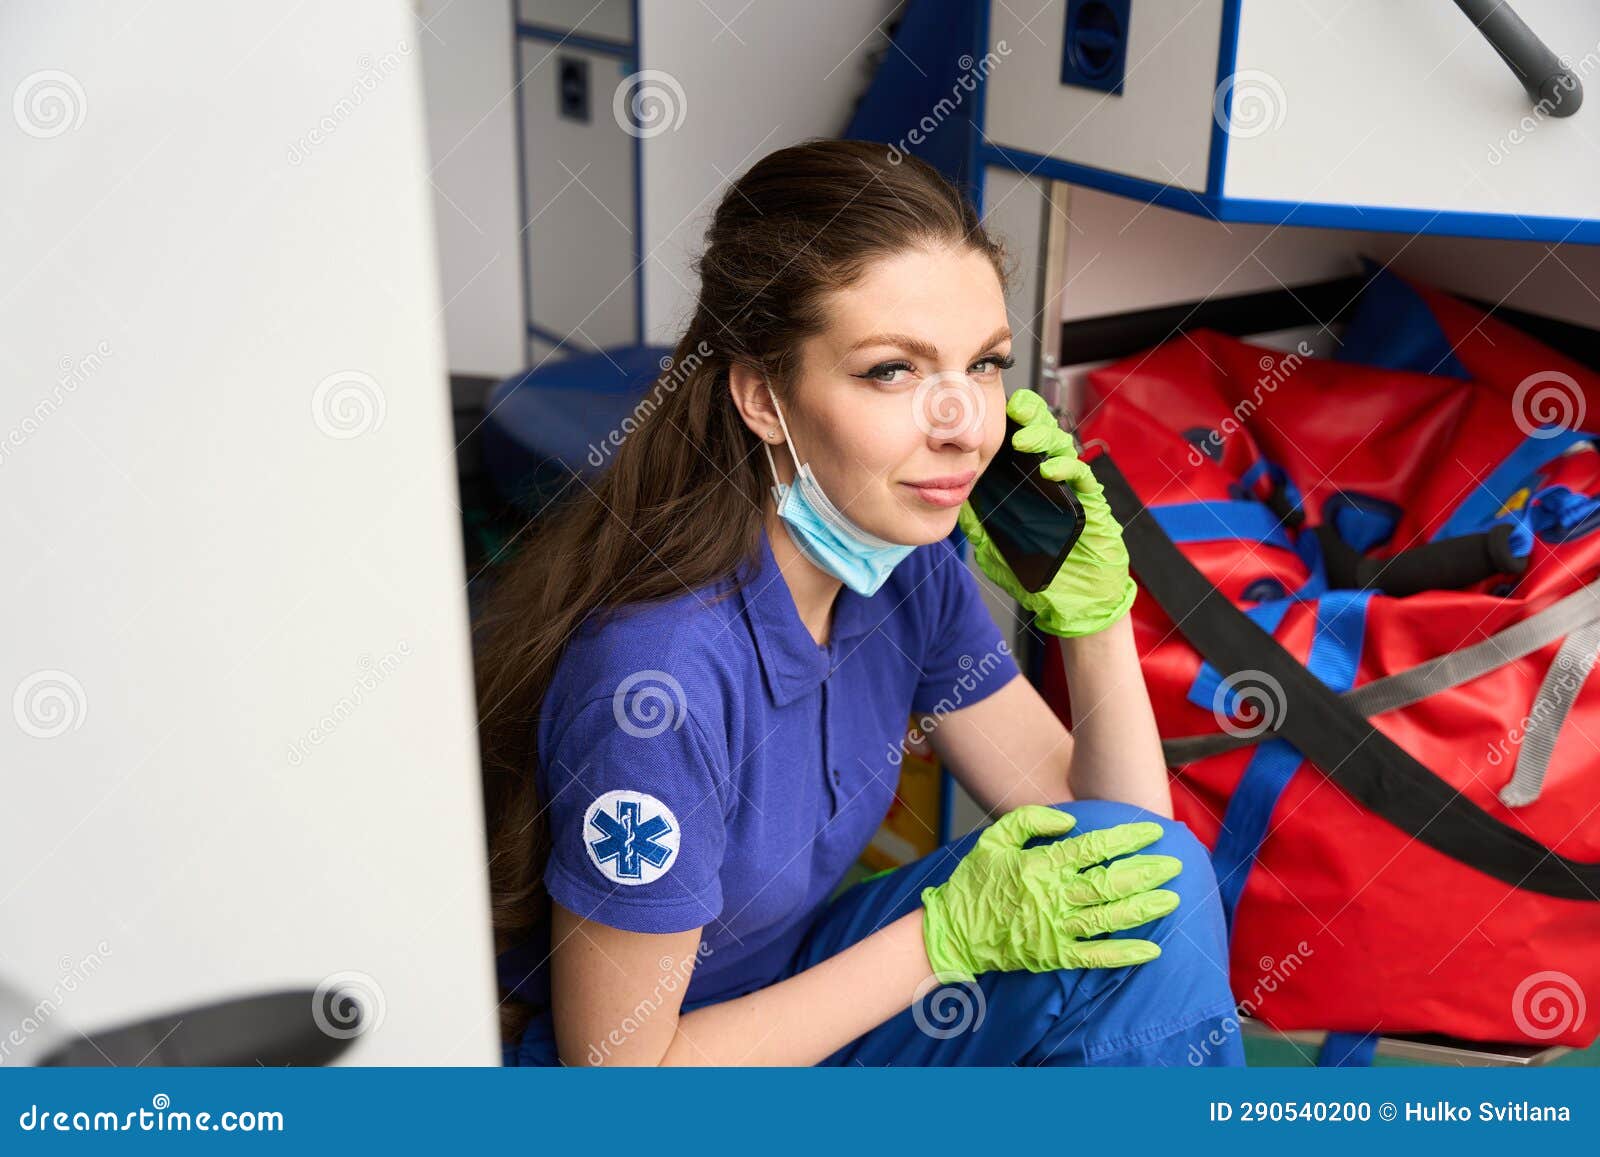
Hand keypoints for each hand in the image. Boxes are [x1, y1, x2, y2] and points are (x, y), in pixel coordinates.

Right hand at [920, 804, 1180, 982]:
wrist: (952, 931)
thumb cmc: (974, 882)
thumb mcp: (993, 838)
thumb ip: (1030, 820)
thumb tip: (1069, 821)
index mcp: (1040, 864)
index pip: (1094, 848)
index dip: (1127, 839)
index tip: (1154, 831)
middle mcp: (1052, 895)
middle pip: (1110, 882)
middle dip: (1146, 872)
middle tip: (1175, 865)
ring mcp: (1055, 928)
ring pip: (1109, 917)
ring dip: (1143, 908)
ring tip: (1172, 899)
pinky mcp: (1054, 955)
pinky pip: (1095, 957)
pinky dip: (1124, 955)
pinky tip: (1151, 951)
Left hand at [958, 388, 1136, 636]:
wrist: (1072, 603)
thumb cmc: (1037, 574)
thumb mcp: (994, 548)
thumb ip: (976, 525)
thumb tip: (952, 501)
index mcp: (1025, 482)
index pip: (1018, 438)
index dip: (1008, 420)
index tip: (988, 411)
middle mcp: (1049, 478)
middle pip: (1043, 430)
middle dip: (1029, 414)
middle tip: (1013, 412)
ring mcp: (1072, 488)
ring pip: (1063, 444)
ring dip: (1043, 436)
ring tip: (1022, 441)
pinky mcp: (1091, 502)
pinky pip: (1082, 476)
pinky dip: (1066, 468)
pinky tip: (1050, 471)